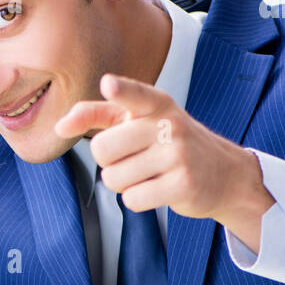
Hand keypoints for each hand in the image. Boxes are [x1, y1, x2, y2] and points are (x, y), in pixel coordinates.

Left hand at [54, 73, 273, 250]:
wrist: (224, 174)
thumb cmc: (168, 143)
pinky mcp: (183, 185)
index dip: (121, 90)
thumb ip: (97, 115)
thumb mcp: (138, 120)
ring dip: (123, 183)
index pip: (136, 94)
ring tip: (149, 173)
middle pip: (102, 150)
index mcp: (156, 104)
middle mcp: (168, 125)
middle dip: (109, 162)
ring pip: (114, 178)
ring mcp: (178, 155)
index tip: (109, 85)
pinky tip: (158, 188)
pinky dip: (137, 199)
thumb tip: (60, 127)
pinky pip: (132, 199)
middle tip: (134, 158)